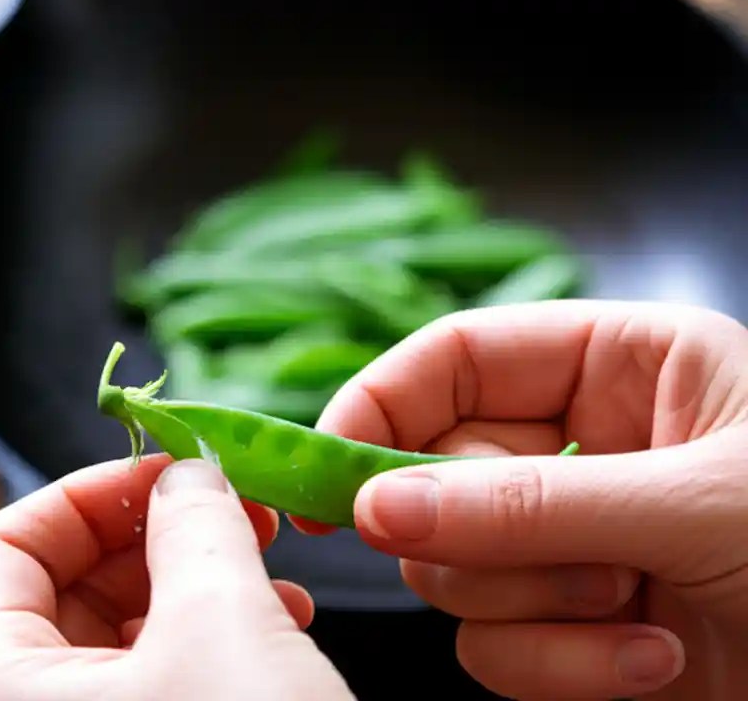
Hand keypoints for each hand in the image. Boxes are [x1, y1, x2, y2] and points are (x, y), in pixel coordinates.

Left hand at [0, 454, 353, 699]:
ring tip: (270, 563)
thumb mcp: (223, 627)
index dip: (82, 493)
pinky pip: (159, 682)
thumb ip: (196, 526)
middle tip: (228, 502)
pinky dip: (213, 638)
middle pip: (63, 587)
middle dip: (153, 533)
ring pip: (121, 635)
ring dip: (195, 580)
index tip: (162, 467)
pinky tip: (281, 620)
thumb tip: (188, 475)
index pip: (0, 548)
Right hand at [290, 299, 747, 699]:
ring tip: (640, 611)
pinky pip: (498, 648)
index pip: (456, 358)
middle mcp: (586, 447)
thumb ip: (532, 505)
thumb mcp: (700, 508)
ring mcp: (575, 541)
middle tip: (539, 559)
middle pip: (434, 473)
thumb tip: (377, 509)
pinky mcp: (578, 627)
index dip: (379, 404)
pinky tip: (658, 662)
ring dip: (535, 609)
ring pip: (455, 570)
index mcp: (623, 366)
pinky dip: (563, 668)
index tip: (325, 471)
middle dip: (480, 534)